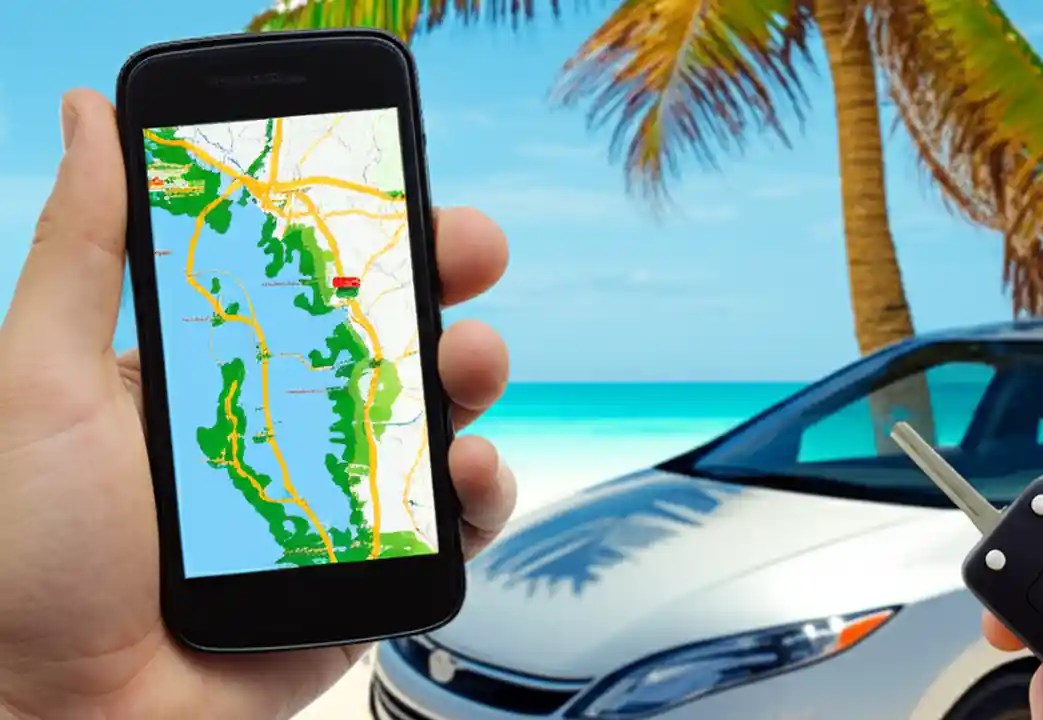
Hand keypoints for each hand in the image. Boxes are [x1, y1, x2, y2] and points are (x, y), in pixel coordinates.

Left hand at [0, 90, 514, 719]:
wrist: (61, 714)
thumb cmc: (32, 554)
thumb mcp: (42, 381)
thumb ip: (85, 252)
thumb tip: (88, 114)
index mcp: (220, 366)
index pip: (313, 277)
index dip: (370, 228)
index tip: (410, 188)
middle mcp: (289, 420)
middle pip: (394, 336)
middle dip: (446, 285)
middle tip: (470, 254)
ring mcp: (340, 495)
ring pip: (439, 418)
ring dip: (475, 375)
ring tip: (470, 364)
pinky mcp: (374, 569)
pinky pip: (454, 523)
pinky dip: (485, 491)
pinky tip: (471, 470)